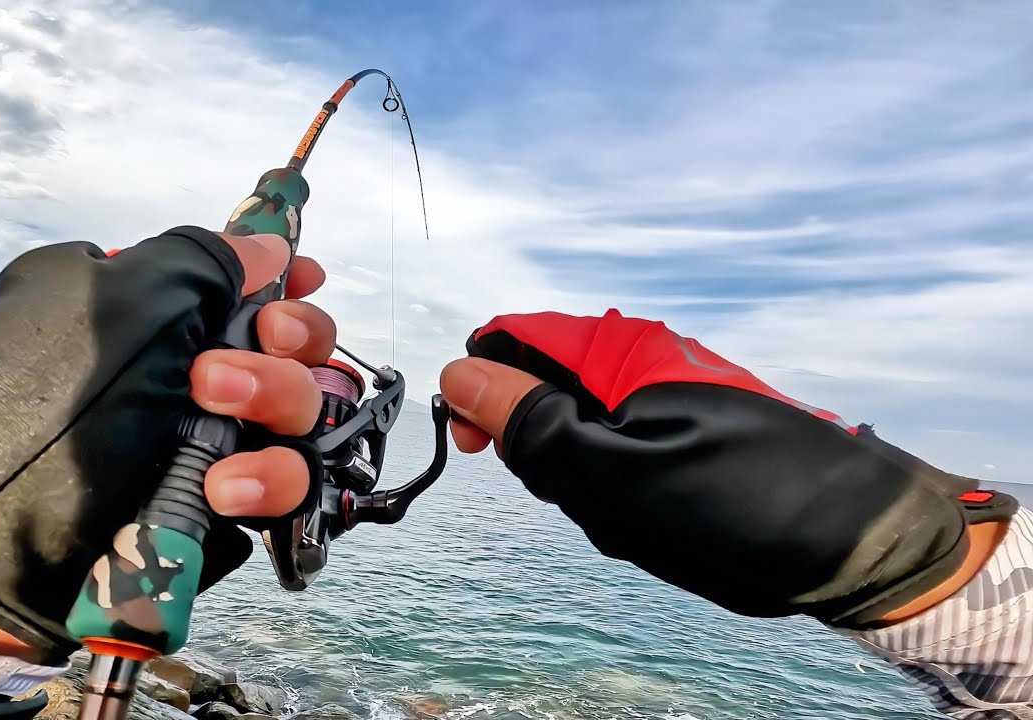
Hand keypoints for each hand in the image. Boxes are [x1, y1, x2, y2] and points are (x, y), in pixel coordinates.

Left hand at [0, 226, 333, 664]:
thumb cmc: (37, 406)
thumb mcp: (110, 303)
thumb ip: (199, 260)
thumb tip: (266, 244)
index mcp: (153, 316)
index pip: (245, 286)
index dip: (285, 279)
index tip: (304, 277)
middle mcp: (188, 375)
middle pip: (293, 344)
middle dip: (283, 337)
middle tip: (225, 354)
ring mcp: (209, 445)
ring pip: (300, 414)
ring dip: (273, 399)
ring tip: (213, 409)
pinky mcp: (223, 512)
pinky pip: (285, 488)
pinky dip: (267, 480)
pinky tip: (224, 488)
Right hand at [440, 309, 1016, 626]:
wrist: (856, 538)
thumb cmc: (735, 505)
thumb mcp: (609, 474)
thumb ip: (527, 422)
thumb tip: (459, 375)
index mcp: (619, 348)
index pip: (514, 336)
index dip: (480, 386)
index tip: (475, 447)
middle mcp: (642, 357)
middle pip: (544, 384)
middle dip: (541, 445)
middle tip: (578, 497)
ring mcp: (669, 393)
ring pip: (582, 426)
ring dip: (584, 477)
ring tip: (630, 516)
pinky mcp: (691, 428)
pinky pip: (624, 448)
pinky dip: (620, 486)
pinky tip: (658, 518)